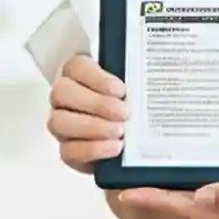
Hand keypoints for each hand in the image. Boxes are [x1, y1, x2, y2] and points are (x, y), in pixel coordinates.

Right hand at [46, 55, 128, 173]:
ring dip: (93, 127)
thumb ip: (136, 79)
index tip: (121, 90)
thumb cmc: (131, 106)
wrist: (133, 143)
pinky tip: (115, 147)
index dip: (96, 78)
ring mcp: (62, 124)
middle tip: (124, 113)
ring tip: (120, 131)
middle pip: (62, 92)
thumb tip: (159, 70)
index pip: (77, 67)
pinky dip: (93, 149)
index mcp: (79, 73)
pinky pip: (68, 151)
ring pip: (59, 122)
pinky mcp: (68, 150)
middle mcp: (65, 97)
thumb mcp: (134, 88)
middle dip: (96, 103)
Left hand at [118, 175, 218, 218]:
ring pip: (207, 206)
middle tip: (135, 182)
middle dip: (160, 198)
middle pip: (190, 210)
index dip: (154, 200)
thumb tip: (199, 195)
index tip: (127, 192)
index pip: (185, 210)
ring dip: (182, 194)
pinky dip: (208, 190)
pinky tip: (209, 179)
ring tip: (160, 179)